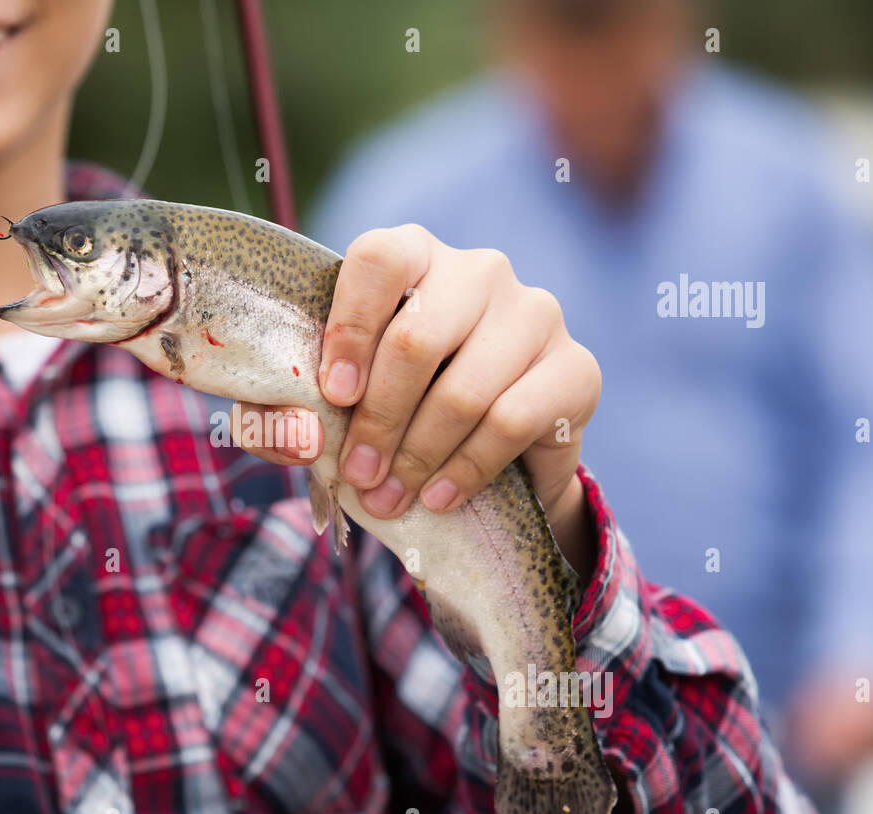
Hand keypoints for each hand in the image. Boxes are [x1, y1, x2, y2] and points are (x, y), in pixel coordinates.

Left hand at [239, 225, 600, 577]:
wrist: (500, 451)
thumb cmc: (402, 409)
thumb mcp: (342, 402)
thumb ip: (298, 409)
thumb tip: (296, 436)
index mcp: (416, 255)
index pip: (380, 260)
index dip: (350, 327)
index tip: (334, 395)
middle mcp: (479, 271)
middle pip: (417, 337)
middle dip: (379, 420)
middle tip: (359, 474)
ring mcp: (535, 314)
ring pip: (464, 389)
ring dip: (417, 456)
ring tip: (390, 498)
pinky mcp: (576, 367)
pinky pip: (512, 421)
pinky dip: (466, 468)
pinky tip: (438, 496)